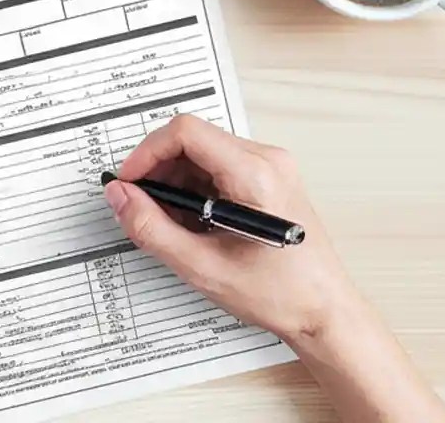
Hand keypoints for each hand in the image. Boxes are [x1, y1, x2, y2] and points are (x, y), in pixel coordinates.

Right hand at [102, 114, 356, 342]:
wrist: (323, 311)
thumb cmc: (281, 293)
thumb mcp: (202, 266)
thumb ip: (151, 228)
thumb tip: (121, 197)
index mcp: (255, 175)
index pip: (186, 132)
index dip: (147, 152)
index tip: (129, 181)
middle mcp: (267, 161)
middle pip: (193, 139)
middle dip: (158, 170)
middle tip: (142, 206)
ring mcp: (271, 168)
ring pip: (203, 152)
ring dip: (175, 181)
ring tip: (170, 222)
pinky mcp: (268, 179)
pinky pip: (218, 167)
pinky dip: (195, 189)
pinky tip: (193, 223)